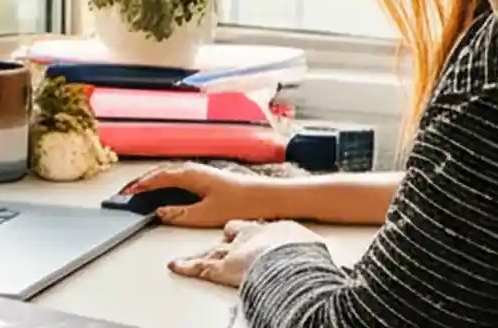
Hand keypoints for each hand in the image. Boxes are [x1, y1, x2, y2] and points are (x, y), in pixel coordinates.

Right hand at [122, 163, 270, 227]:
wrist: (265, 197)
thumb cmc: (240, 202)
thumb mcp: (206, 214)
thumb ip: (180, 214)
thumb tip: (160, 213)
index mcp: (190, 175)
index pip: (158, 178)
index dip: (141, 185)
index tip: (127, 193)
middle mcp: (193, 169)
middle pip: (161, 172)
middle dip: (142, 181)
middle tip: (126, 192)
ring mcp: (199, 171)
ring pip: (169, 173)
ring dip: (153, 181)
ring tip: (139, 190)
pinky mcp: (205, 177)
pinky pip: (178, 176)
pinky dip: (165, 182)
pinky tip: (164, 190)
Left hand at [167, 219, 322, 287]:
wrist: (291, 259)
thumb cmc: (303, 254)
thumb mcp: (310, 248)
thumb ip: (310, 254)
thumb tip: (323, 262)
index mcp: (269, 232)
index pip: (250, 229)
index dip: (244, 234)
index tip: (242, 235)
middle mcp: (246, 238)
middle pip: (229, 236)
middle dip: (224, 243)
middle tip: (219, 247)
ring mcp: (232, 252)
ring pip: (211, 252)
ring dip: (200, 256)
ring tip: (186, 257)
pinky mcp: (220, 268)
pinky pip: (198, 267)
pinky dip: (185, 267)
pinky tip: (173, 266)